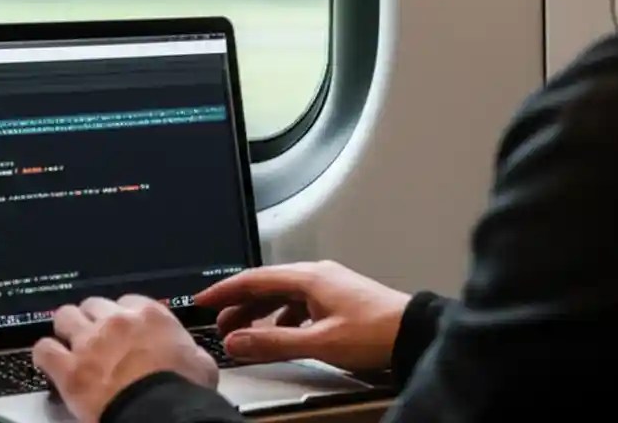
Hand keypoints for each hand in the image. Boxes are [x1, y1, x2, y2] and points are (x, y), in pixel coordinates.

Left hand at [32, 295, 218, 422]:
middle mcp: (117, 320)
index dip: (123, 316)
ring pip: (65, 317)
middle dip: (93, 320)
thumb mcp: (200, 363)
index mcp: (150, 315)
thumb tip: (190, 354)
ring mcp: (89, 342)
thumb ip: (188, 349)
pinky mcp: (69, 368)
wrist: (160, 414)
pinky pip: (44, 349)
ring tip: (68, 343)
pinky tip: (48, 361)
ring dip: (66, 329)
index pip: (128, 300)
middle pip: (93, 305)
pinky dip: (45, 355)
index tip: (123, 328)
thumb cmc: (183, 392)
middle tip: (95, 338)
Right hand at [194, 260, 410, 371]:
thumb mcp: (318, 342)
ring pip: (283, 295)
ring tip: (243, 331)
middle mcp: (317, 275)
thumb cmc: (375, 331)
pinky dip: (281, 317)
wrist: (414, 332)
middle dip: (239, 304)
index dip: (224, 290)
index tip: (203, 301)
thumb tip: (237, 341)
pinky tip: (280, 333)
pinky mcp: (338, 299)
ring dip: (259, 311)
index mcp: (309, 278)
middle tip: (218, 322)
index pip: (254, 279)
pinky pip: (299, 303)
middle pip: (266, 285)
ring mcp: (329, 286)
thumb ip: (273, 342)